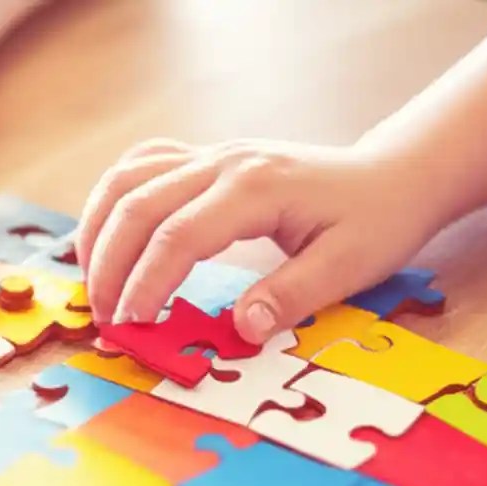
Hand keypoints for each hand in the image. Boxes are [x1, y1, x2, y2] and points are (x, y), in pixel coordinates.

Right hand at [74, 139, 438, 343]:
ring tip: (94, 283)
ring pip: (128, 178)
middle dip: (108, 265)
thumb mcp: (349, 267)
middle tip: (104, 320)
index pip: (178, 236)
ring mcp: (212, 155)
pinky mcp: (207, 159)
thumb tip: (241, 330)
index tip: (130, 328)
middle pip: (137, 205)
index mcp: (256, 188)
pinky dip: (113, 199)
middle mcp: (224, 163)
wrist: (392, 176)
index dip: (145, 285)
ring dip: (98, 229)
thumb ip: (292, 297)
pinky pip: (142, 165)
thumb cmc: (376, 222)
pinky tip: (108, 236)